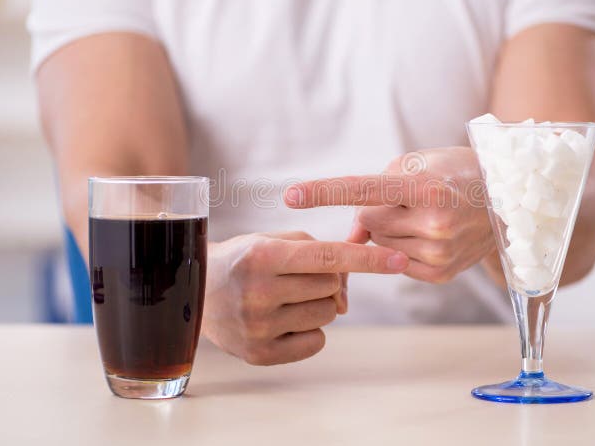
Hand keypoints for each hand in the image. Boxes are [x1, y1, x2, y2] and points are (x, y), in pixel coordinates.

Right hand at [202, 231, 408, 364]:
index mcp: (262, 256)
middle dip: (325, 279)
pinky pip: (316, 341)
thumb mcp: (273, 240)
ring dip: (318, 303)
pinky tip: (284, 319)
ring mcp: (258, 327)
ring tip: (287, 296)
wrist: (194, 292)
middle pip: (332, 286)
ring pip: (328, 313)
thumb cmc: (243, 260)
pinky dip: (309, 329)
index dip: (369, 258)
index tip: (400, 260)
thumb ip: (318, 253)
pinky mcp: (259, 354)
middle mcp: (259, 292)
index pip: (329, 256)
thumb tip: (345, 301)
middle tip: (297, 276)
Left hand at [285, 147, 498, 283]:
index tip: (290, 195)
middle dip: (375, 210)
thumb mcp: (415, 165)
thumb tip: (350, 238)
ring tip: (423, 216)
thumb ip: (374, 192)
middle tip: (407, 199)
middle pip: (368, 220)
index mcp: (426, 187)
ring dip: (388, 230)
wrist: (508, 199)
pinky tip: (426, 235)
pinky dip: (400, 248)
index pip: (363, 189)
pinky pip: (394, 263)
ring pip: (378, 244)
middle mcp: (434, 222)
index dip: (324, 192)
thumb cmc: (455, 172)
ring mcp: (438, 252)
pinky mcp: (440, 274)